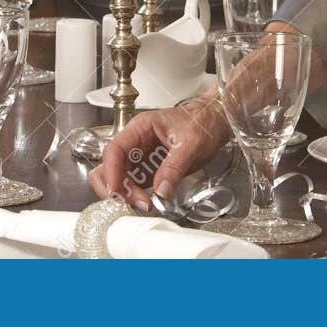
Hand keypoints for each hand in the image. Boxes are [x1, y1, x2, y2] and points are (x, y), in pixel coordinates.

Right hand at [87, 96, 232, 210]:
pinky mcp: (150, 170)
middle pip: (109, 166)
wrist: (216, 122)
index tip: (116, 190)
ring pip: (119, 178)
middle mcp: (136, 143)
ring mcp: (141, 158)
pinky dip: (136, 197)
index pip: (115, 149)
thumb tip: (161, 190)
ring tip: (144, 204)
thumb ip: (174, 166)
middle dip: (116, 187)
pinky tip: (148, 203)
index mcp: (141, 128)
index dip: (112, 171)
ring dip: (126, 195)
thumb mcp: (191, 142)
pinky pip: (134, 185)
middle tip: (133, 201)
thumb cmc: (203, 121)